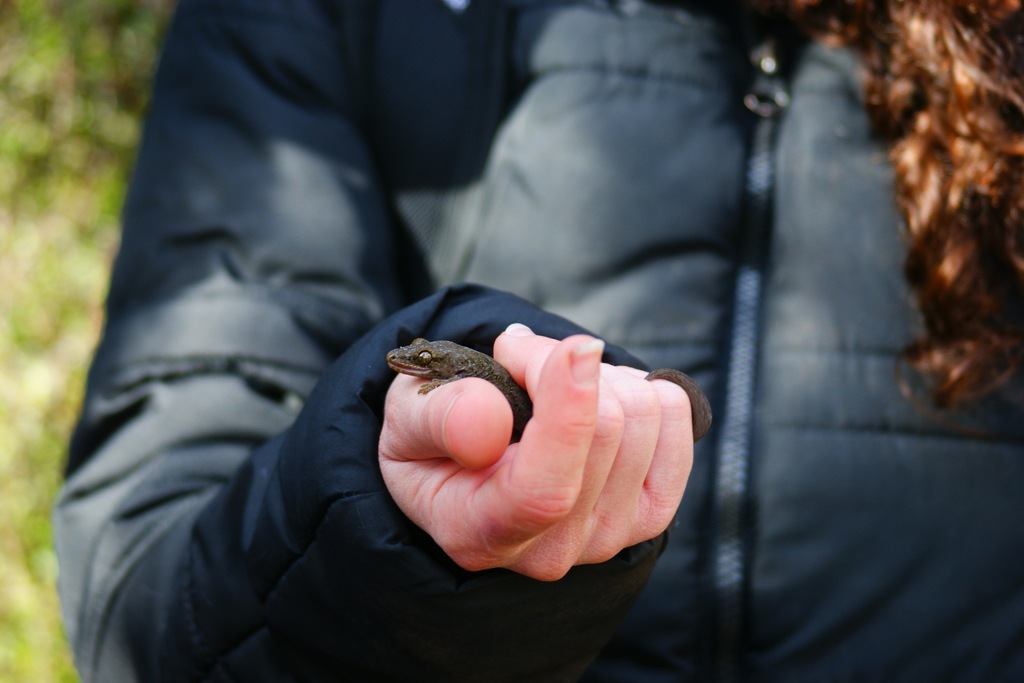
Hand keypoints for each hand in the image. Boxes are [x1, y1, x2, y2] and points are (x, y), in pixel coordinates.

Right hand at [378, 325, 693, 580]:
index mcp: (482, 534)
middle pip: (605, 430)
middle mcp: (552, 550)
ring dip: (598, 374)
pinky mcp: (651, 511)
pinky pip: (674, 415)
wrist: (470, 466)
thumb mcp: (405, 419)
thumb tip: (489, 421)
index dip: (569, 412)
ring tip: (552, 385)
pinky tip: (592, 399)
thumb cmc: (433, 439)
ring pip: (643, 414)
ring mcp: (609, 535)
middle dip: (560, 363)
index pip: (546, 489)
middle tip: (518, 357)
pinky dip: (636, 384)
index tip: (571, 348)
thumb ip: (435, 419)